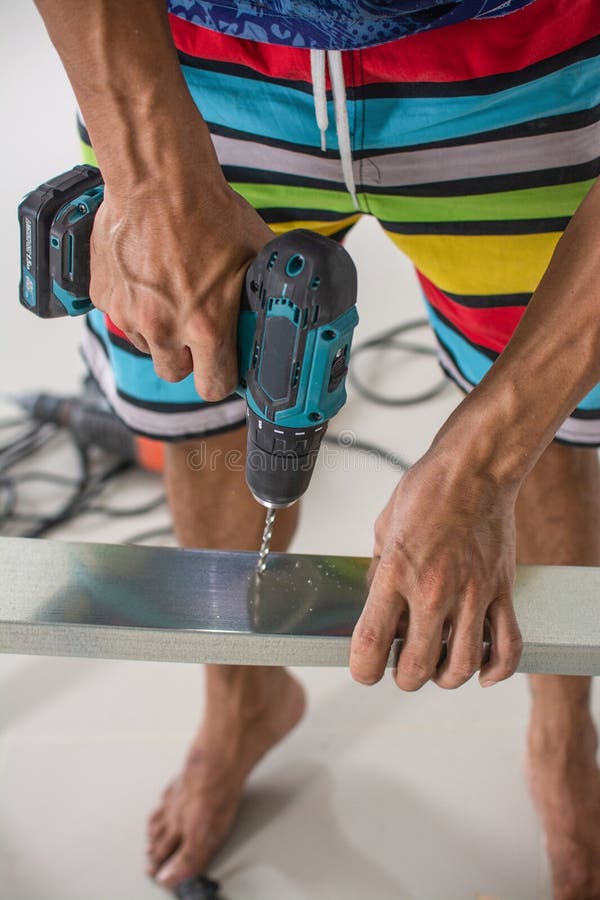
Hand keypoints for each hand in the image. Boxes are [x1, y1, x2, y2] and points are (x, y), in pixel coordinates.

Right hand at [89, 174, 272, 399]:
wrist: (158, 178)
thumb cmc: (209, 212)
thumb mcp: (254, 256)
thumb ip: (263, 293)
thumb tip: (281, 306)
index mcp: (206, 325)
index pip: (212, 387)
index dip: (220, 379)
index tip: (222, 367)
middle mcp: (164, 328)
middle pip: (175, 373)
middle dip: (187, 358)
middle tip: (195, 329)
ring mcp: (129, 314)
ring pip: (147, 345)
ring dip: (159, 331)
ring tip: (171, 293)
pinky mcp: (104, 297)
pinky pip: (121, 316)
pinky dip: (133, 305)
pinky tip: (147, 276)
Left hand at [350, 440, 522, 690]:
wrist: (474, 469)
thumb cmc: (427, 492)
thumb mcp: (384, 529)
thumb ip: (378, 572)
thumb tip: (376, 606)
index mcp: (396, 572)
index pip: (372, 641)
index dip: (364, 669)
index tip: (365, 670)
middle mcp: (434, 589)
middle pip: (418, 667)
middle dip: (404, 677)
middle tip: (402, 668)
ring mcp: (472, 592)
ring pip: (462, 666)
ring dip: (445, 677)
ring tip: (437, 667)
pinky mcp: (501, 590)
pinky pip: (507, 646)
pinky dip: (495, 670)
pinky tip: (481, 671)